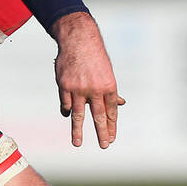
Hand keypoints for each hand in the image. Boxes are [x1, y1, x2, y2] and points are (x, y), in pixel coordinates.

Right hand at [52, 12, 124, 148]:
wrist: (79, 40)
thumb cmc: (95, 57)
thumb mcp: (108, 72)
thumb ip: (111, 90)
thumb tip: (121, 103)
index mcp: (109, 86)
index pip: (111, 111)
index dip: (111, 126)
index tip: (112, 138)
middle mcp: (95, 89)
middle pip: (99, 116)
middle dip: (102, 133)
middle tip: (104, 145)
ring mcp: (79, 88)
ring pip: (79, 115)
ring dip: (78, 131)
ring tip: (78, 144)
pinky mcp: (65, 86)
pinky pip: (66, 104)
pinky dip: (67, 111)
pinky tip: (68, 116)